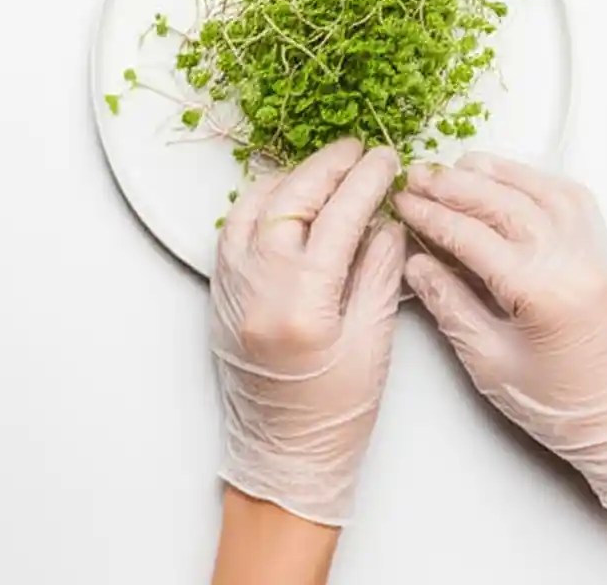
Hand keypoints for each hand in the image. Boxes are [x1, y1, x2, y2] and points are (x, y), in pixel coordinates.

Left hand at [211, 139, 403, 526]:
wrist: (281, 456)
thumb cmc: (334, 414)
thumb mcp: (373, 344)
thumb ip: (379, 274)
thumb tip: (386, 221)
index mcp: (300, 304)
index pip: (336, 219)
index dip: (365, 181)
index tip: (386, 159)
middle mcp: (256, 289)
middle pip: (288, 202)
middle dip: (326, 168)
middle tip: (358, 150)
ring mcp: (231, 289)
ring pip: (250, 210)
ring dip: (289, 180)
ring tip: (325, 167)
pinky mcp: (220, 295)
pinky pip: (231, 232)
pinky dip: (258, 205)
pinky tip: (284, 198)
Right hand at [394, 153, 606, 507]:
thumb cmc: (554, 402)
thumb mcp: (486, 360)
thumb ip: (448, 303)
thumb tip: (415, 262)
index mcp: (540, 291)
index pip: (471, 235)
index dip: (429, 215)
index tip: (399, 202)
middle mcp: (572, 260)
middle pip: (502, 202)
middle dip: (452, 185)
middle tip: (414, 177)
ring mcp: (592, 250)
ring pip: (536, 190)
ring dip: (491, 174)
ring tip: (451, 168)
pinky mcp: (601, 250)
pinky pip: (568, 197)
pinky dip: (531, 179)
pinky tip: (504, 177)